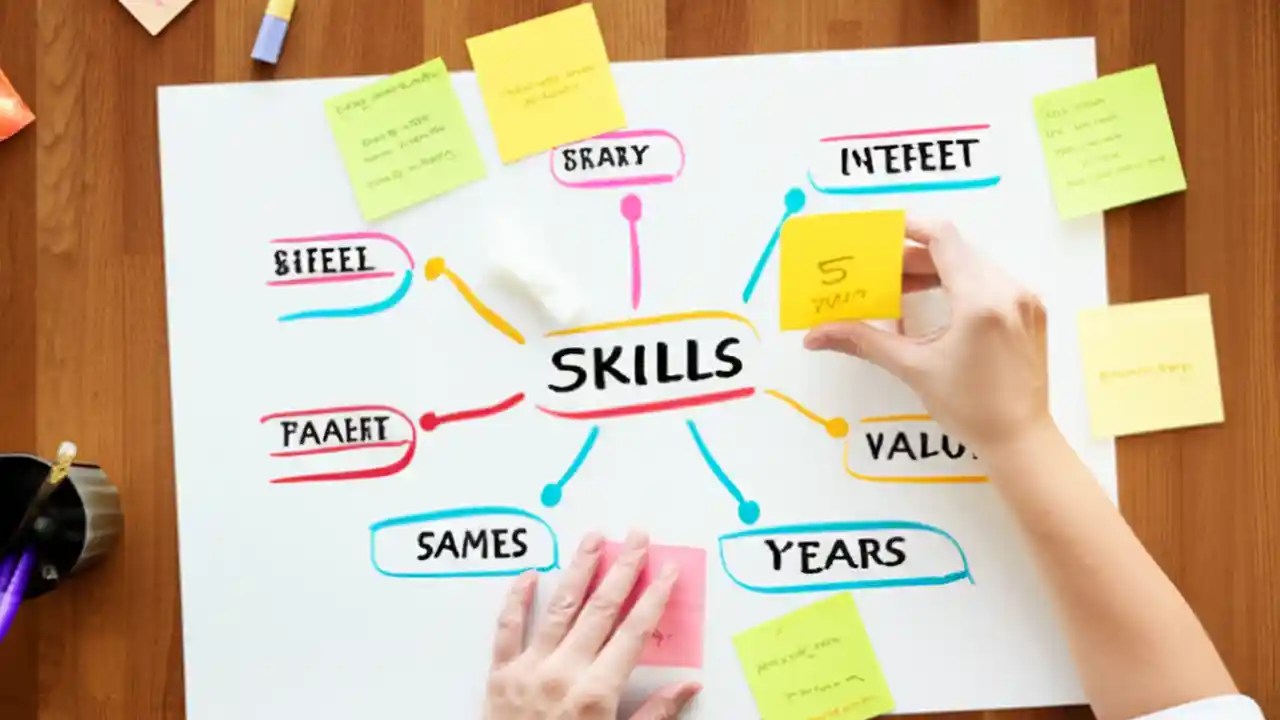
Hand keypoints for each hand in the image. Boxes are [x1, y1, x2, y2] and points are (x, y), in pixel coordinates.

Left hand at [485, 531, 700, 719]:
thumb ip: (655, 716)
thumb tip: (691, 686)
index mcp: (596, 693)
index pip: (633, 633)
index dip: (653, 598)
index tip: (667, 571)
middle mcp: (563, 673)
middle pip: (600, 610)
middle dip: (622, 569)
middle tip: (636, 537)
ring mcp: (528, 670)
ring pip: (557, 608)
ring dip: (578, 569)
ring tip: (592, 539)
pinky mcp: (499, 675)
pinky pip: (506, 629)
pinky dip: (517, 599)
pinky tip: (530, 573)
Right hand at [803, 219, 1051, 456]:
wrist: (1020, 440)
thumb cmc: (969, 409)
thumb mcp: (913, 368)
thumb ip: (863, 341)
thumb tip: (815, 334)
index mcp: (980, 301)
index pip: (944, 239)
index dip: (910, 226)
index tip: (881, 231)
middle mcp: (1008, 291)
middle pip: (954, 251)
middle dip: (913, 257)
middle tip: (879, 272)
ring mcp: (1024, 300)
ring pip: (972, 265)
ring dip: (935, 271)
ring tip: (902, 289)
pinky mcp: (1030, 312)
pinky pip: (990, 282)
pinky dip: (958, 285)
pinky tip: (934, 307)